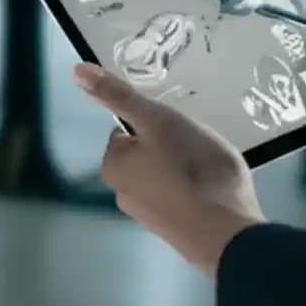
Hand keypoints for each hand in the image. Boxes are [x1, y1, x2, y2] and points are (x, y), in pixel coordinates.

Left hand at [74, 63, 264, 278]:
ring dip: (185, 168)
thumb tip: (77, 71)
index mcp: (113, 167)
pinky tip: (215, 191)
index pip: (127, 129)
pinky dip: (196, 190)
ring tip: (208, 169)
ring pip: (166, 175)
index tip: (178, 128)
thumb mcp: (157, 120)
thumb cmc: (191, 169)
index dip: (155, 122)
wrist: (228, 233)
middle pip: (147, 153)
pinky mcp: (175, 232)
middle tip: (196, 148)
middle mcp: (123, 194)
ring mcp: (149, 217)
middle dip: (171, 146)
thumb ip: (119, 96)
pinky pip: (182, 198)